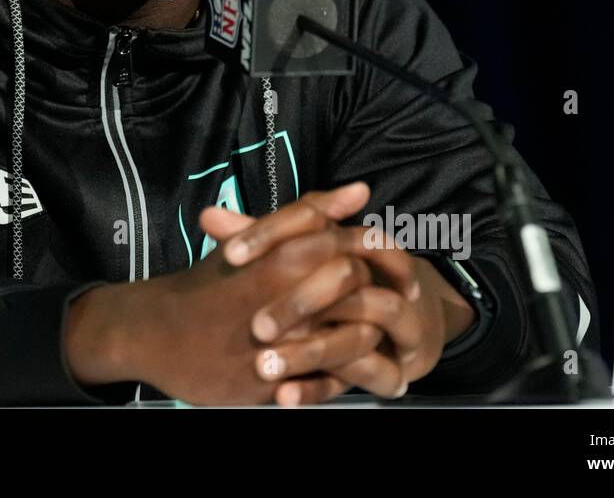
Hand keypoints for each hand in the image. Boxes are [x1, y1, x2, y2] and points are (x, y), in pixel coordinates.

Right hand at [65, 185, 377, 404]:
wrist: (156, 332)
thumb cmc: (212, 284)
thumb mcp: (254, 243)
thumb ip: (307, 216)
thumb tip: (360, 190)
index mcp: (277, 255)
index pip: (346, 242)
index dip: (380, 249)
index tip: (397, 256)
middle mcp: (280, 293)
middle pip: (353, 282)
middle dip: (383, 290)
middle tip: (405, 295)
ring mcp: (278, 339)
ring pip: (351, 333)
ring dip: (372, 331)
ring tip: (383, 331)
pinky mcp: (271, 380)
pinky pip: (329, 378)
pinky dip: (351, 369)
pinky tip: (361, 362)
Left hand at [200, 185, 468, 404]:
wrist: (404, 321)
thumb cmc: (335, 284)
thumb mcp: (296, 256)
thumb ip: (256, 237)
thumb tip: (208, 217)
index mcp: (349, 239)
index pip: (314, 221)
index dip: (271, 235)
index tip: (230, 254)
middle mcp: (377, 274)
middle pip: (347, 276)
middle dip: (299, 301)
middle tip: (254, 326)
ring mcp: (393, 320)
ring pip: (359, 333)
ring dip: (310, 351)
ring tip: (263, 365)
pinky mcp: (394, 363)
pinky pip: (363, 376)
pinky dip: (319, 388)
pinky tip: (283, 396)